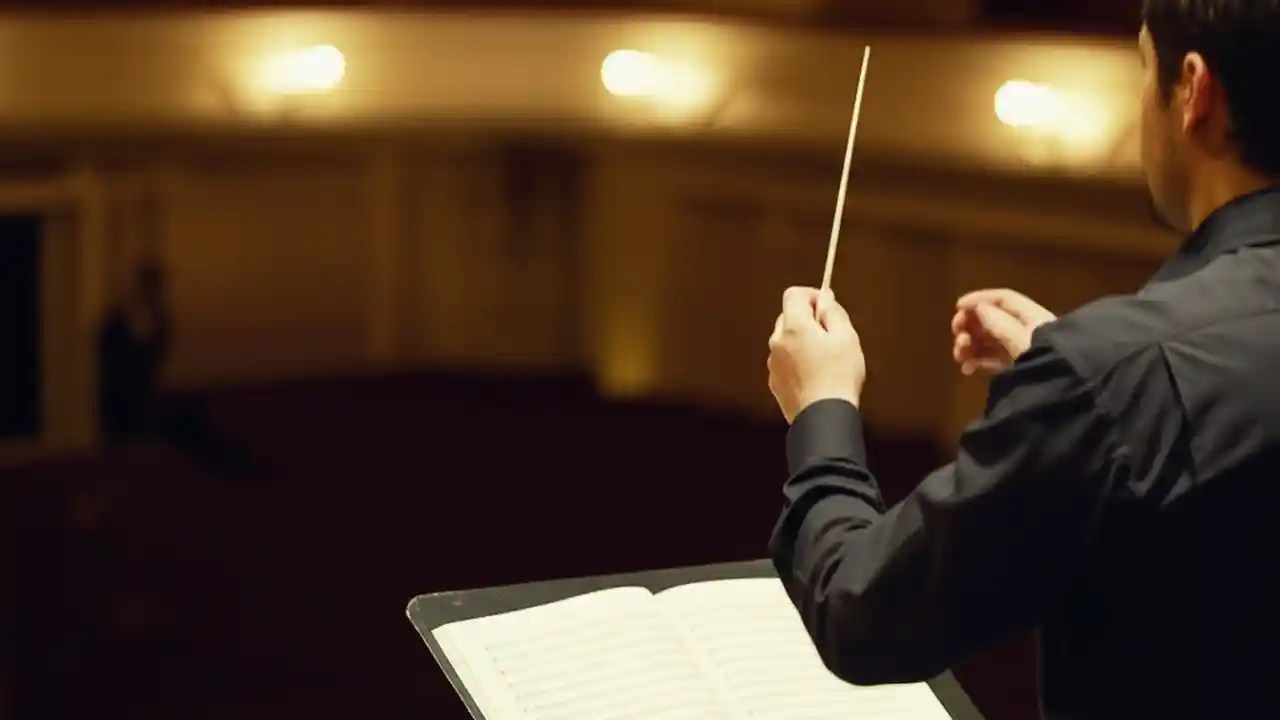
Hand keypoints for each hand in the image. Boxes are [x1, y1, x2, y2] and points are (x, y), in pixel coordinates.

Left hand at [768, 287, 865, 423]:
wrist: (824, 417)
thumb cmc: (839, 377)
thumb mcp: (846, 337)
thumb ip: (833, 312)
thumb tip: (825, 298)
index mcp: (794, 327)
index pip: (793, 294)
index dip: (812, 295)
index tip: (827, 307)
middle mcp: (777, 342)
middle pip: (788, 317)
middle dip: (808, 320)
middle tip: (831, 335)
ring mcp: (773, 364)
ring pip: (786, 341)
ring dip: (802, 342)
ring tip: (825, 360)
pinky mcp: (775, 382)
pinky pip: (785, 362)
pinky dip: (797, 362)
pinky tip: (816, 376)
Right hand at [951, 288, 1055, 374]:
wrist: (1062, 398)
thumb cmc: (1044, 363)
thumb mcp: (1022, 342)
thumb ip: (1000, 325)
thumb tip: (979, 309)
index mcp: (1033, 318)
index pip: (1004, 299)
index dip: (980, 298)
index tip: (957, 307)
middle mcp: (1026, 331)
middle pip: (993, 319)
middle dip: (971, 325)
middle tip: (957, 334)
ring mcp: (1020, 352)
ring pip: (988, 340)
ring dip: (970, 344)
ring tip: (959, 356)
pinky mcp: (1015, 370)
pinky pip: (991, 360)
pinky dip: (976, 361)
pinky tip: (967, 369)